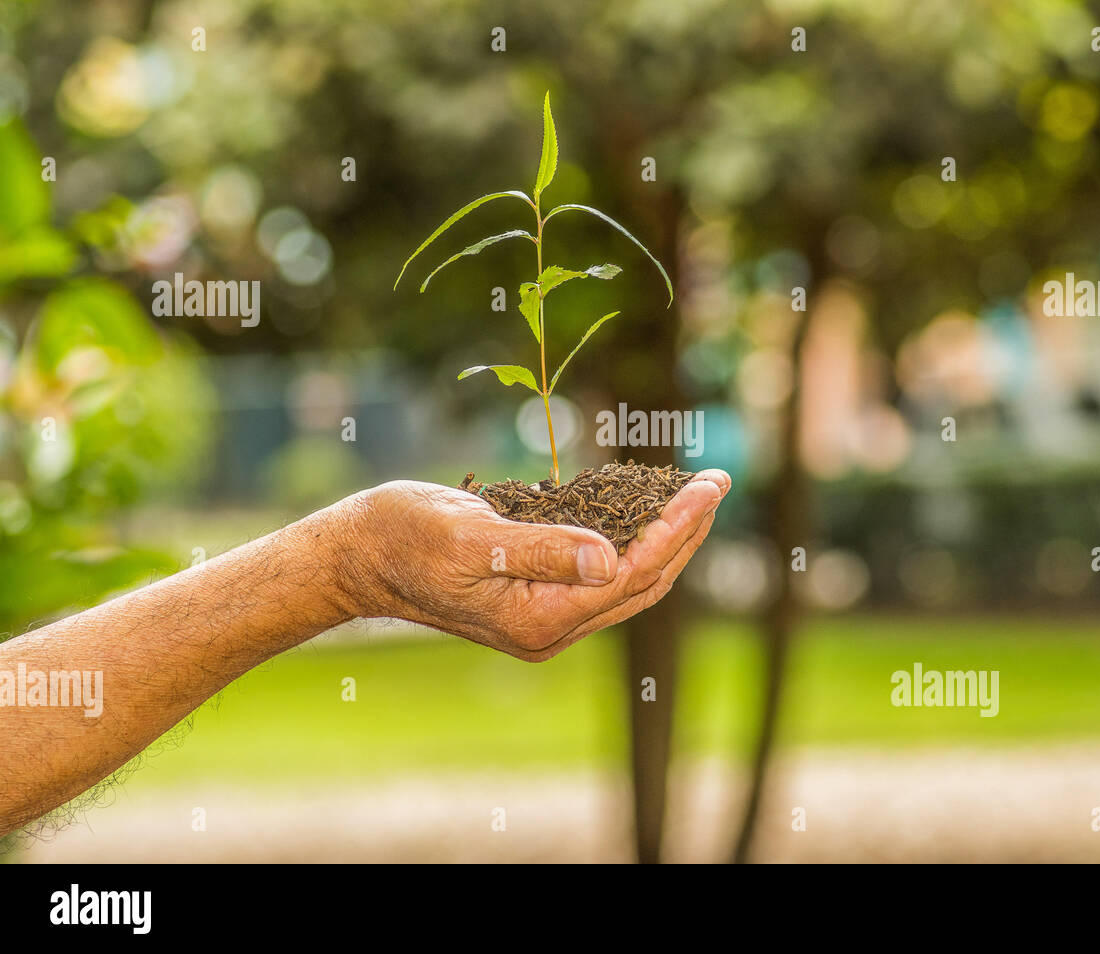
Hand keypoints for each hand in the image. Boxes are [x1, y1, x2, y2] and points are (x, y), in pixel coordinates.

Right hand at [328, 470, 728, 659]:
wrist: (360, 554)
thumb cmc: (404, 538)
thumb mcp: (471, 539)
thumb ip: (541, 550)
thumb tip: (609, 560)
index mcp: (539, 619)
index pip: (631, 573)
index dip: (676, 529)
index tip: (706, 487)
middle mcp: (550, 627)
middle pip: (642, 581)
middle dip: (686, 532)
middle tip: (718, 483)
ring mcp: (544, 616)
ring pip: (627, 580)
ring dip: (667, 538)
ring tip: (697, 495)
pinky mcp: (536, 597)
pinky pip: (601, 572)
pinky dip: (631, 540)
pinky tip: (646, 511)